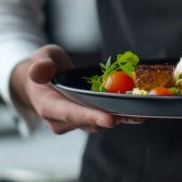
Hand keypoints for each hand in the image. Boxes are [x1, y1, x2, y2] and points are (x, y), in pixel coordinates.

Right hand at [10, 45, 143, 133]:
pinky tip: (138, 108)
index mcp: (49, 106)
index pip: (70, 113)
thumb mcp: (40, 59)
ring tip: (142, 113)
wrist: (42, 82)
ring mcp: (76, 122)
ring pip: (100, 122)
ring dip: (121, 117)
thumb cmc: (43, 67)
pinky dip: (120, 113)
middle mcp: (62, 120)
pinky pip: (104, 117)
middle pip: (91, 121)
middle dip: (114, 118)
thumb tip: (39, 70)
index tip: (110, 120)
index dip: (90, 117)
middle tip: (137, 116)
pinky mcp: (87, 119)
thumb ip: (41, 65)